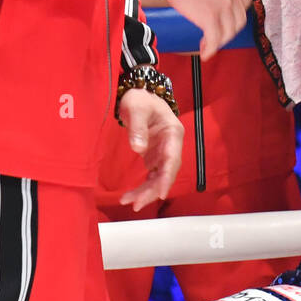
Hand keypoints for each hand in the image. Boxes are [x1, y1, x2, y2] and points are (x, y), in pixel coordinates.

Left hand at [117, 88, 183, 210]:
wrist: (139, 96)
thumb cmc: (140, 99)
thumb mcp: (136, 108)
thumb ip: (137, 127)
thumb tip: (138, 148)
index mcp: (173, 132)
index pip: (172, 159)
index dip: (168, 177)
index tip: (161, 193)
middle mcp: (172, 145)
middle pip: (167, 172)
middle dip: (153, 190)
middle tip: (136, 204)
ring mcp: (164, 152)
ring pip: (159, 177)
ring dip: (147, 191)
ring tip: (128, 202)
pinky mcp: (155, 156)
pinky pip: (152, 175)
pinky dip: (144, 187)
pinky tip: (132, 196)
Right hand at [160, 0, 249, 59]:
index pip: (245, 0)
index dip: (236, 12)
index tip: (227, 17)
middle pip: (239, 18)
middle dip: (229, 28)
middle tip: (218, 32)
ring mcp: (224, 5)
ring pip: (229, 31)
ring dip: (219, 40)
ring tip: (208, 44)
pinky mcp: (209, 17)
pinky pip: (214, 39)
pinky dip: (210, 49)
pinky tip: (204, 52)